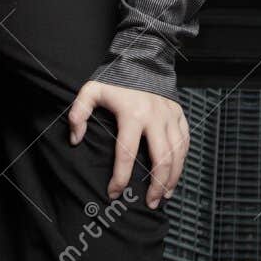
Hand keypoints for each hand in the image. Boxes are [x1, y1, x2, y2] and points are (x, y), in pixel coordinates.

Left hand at [66, 80, 188, 208]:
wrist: (143, 57)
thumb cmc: (115, 77)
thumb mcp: (91, 90)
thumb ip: (79, 113)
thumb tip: (75, 139)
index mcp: (132, 114)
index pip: (126, 153)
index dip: (120, 177)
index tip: (114, 193)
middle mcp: (155, 118)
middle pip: (161, 158)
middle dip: (156, 185)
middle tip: (149, 203)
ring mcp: (170, 116)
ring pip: (177, 153)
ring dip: (173, 177)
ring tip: (165, 196)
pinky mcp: (179, 114)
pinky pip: (185, 141)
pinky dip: (182, 160)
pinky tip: (176, 175)